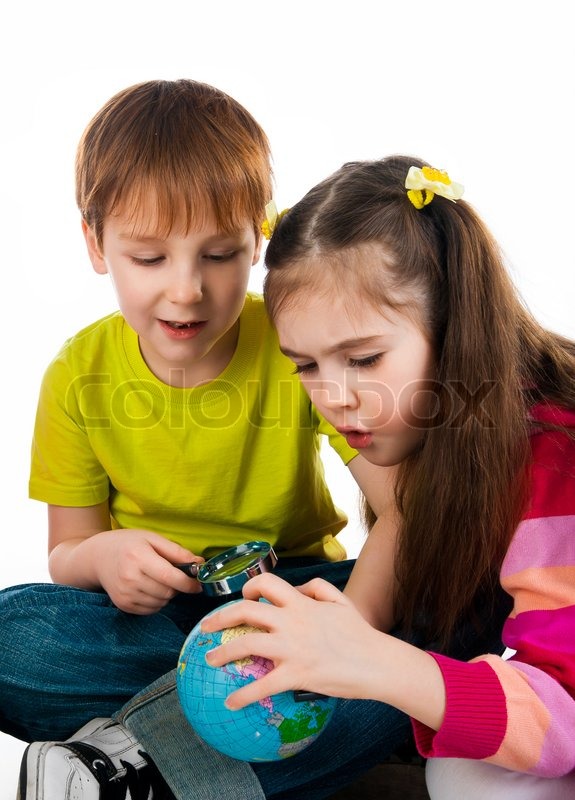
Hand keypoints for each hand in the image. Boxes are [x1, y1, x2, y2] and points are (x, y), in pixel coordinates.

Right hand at [91, 529, 203, 613]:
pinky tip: (150, 588)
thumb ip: (177, 552)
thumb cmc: (129, 544)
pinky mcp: (123, 605)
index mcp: (138, 556)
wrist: (99, 556)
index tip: (198, 584)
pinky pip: (151, 610)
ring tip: (159, 580)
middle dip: (178, 587)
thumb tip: (200, 563)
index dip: (188, 583)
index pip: (169, 576)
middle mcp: (129, 577)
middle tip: (175, 576)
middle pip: (167, 592)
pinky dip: (157, 601)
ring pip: (161, 603)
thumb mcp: (153, 539)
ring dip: (168, 594)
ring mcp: (124, 593)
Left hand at [202, 572, 381, 709]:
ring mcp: (292, 647)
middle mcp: (292, 621)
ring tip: (210, 661)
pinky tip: (231, 703)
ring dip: (222, 653)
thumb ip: (316, 588)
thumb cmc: (359, 633)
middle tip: (207, 628)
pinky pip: (262, 685)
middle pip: (245, 611)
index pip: (266, 584)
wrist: (377, 662)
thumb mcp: (339, 600)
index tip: (242, 600)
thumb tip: (296, 590)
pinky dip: (242, 696)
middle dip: (219, 618)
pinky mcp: (296, 674)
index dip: (249, 589)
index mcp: (301, 603)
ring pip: (245, 643)